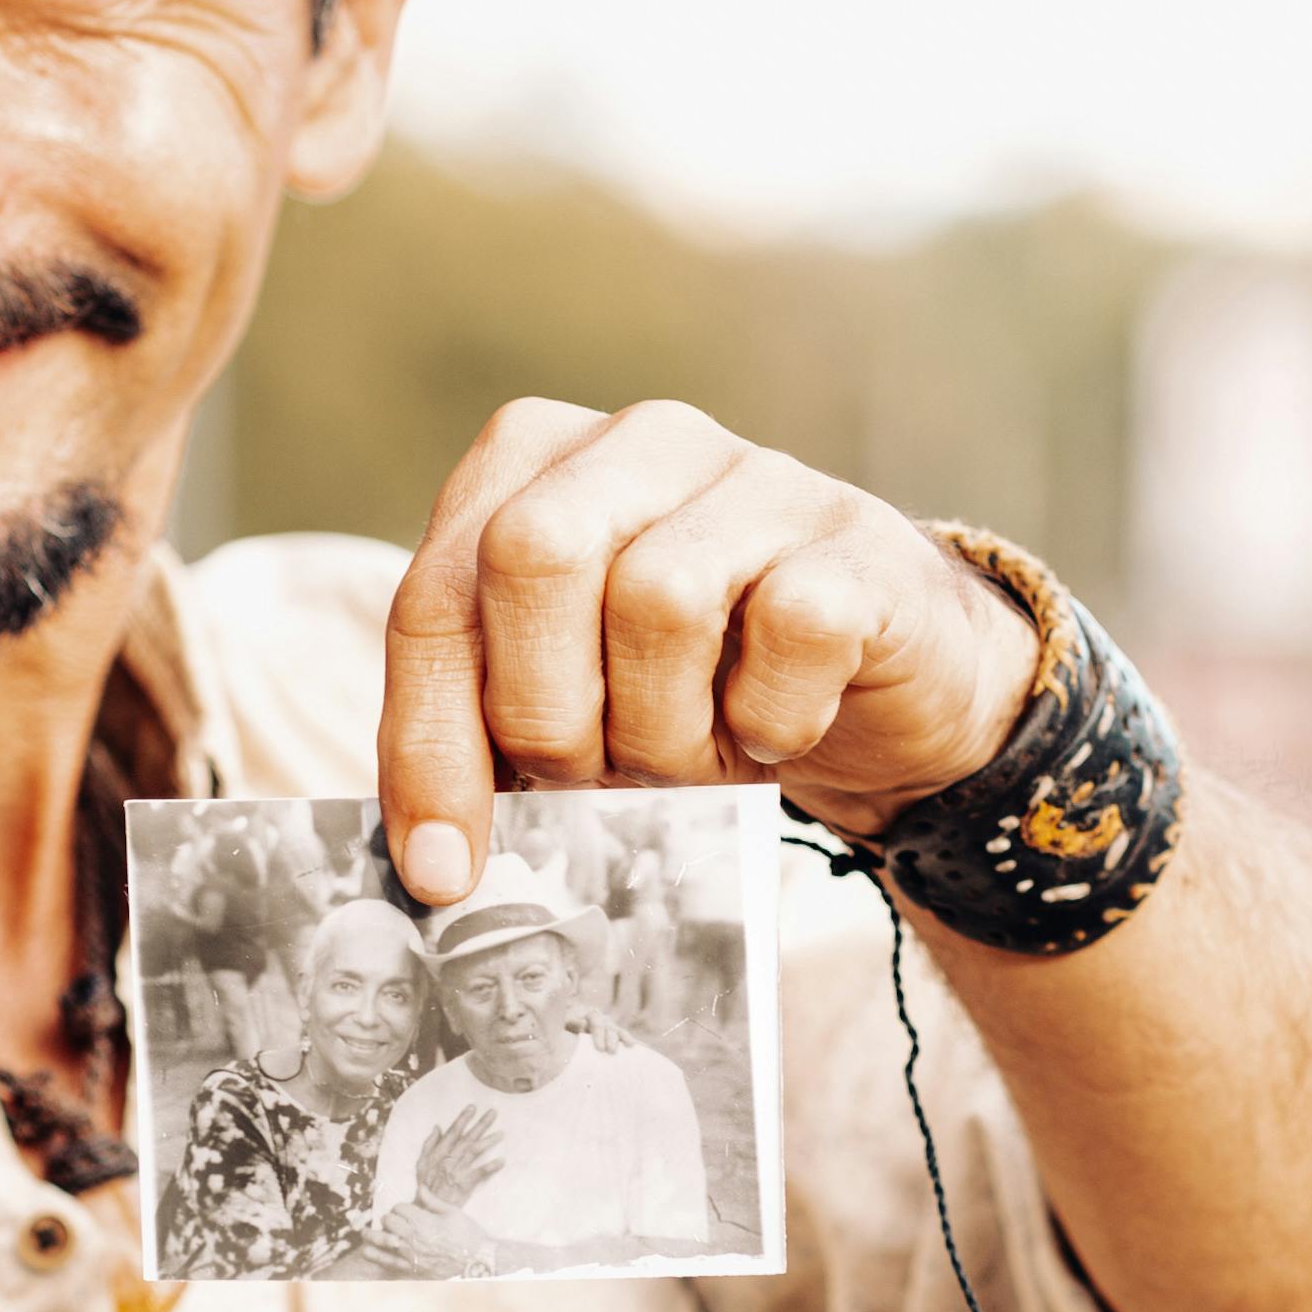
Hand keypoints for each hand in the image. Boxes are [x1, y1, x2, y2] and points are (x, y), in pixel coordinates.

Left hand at [355, 1202, 493, 1276]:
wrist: (477, 1261)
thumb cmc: (468, 1234)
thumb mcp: (453, 1212)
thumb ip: (432, 1200)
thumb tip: (420, 1187)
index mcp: (424, 1220)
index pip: (399, 1208)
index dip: (399, 1208)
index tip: (403, 1211)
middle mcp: (415, 1236)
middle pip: (389, 1222)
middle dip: (388, 1219)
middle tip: (390, 1221)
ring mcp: (412, 1253)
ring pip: (384, 1241)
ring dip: (372, 1235)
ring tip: (365, 1233)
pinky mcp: (413, 1268)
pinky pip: (389, 1262)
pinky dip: (376, 1256)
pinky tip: (367, 1252)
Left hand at [378, 401, 1036, 906]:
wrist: (883, 693)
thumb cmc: (699, 691)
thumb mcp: (569, 703)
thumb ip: (483, 735)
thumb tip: (431, 862)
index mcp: (533, 462)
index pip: (434, 598)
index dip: (427, 743)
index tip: (442, 870)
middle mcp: (640, 441)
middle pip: (530, 555)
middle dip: (546, 711)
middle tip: (595, 777)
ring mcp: (758, 476)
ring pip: (657, 598)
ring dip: (666, 729)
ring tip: (696, 756)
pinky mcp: (857, 540)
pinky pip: (790, 628)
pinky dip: (771, 717)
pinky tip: (775, 729)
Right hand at [414, 1103, 500, 1210]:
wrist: (427, 1209)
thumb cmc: (425, 1187)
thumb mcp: (421, 1164)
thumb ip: (429, 1144)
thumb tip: (437, 1127)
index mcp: (438, 1153)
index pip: (453, 1132)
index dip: (463, 1119)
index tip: (473, 1107)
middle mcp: (448, 1159)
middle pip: (467, 1138)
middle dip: (481, 1124)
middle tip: (493, 1113)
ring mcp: (457, 1171)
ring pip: (475, 1152)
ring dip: (489, 1141)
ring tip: (502, 1133)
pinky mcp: (464, 1184)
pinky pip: (480, 1173)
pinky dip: (491, 1167)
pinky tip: (502, 1161)